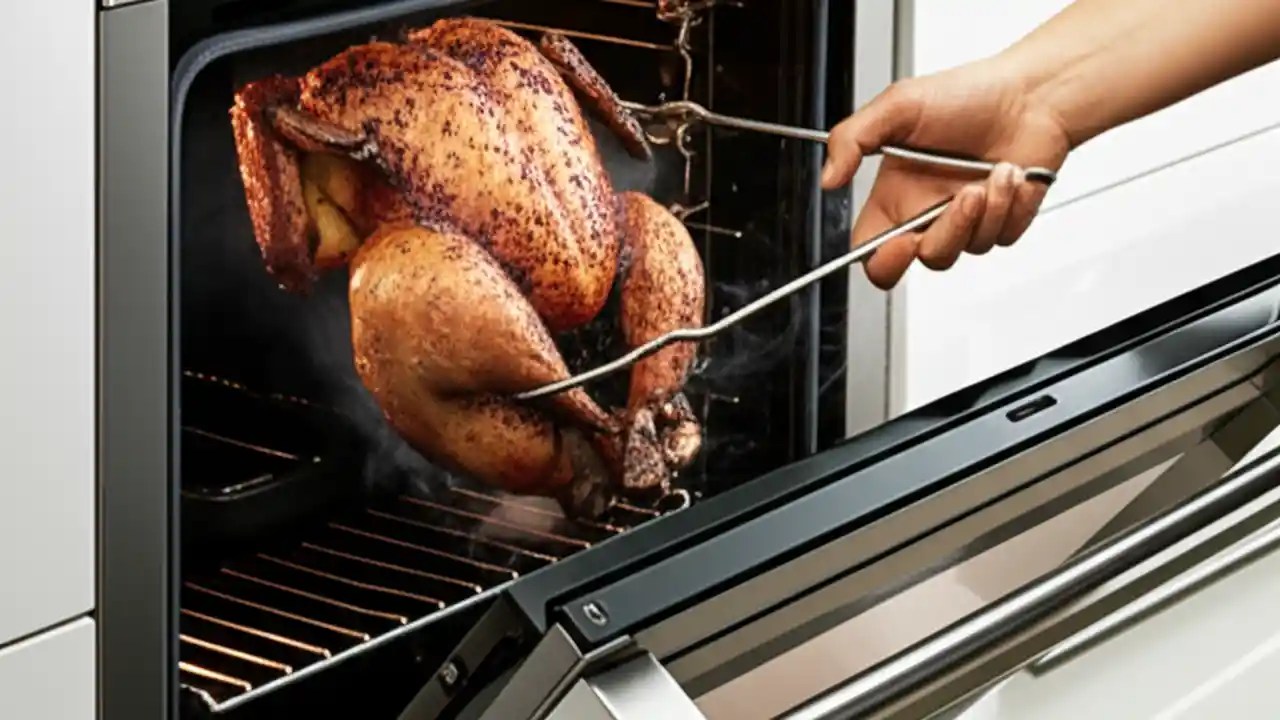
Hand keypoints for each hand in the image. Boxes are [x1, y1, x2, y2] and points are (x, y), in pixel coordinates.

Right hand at [821, 57, 1071, 288]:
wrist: (1032, 93)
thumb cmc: (969, 93)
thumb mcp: (898, 105)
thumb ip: (853, 139)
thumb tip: (827, 177)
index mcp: (894, 195)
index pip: (872, 251)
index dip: (882, 262)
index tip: (899, 245)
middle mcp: (927, 213)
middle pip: (923, 258)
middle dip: (946, 232)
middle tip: (963, 196)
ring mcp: (965, 221)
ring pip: (965, 249)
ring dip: (983, 210)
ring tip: (992, 170)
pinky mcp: (1001, 223)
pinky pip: (998, 237)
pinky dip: (1008, 205)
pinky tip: (1010, 173)